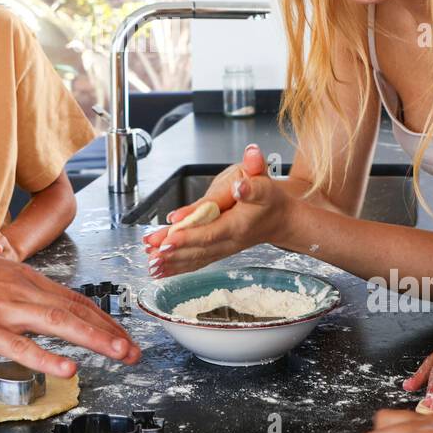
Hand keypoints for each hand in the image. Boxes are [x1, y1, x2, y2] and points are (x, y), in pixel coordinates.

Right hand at [0, 255, 142, 377]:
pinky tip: (68, 368)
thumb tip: (39, 305)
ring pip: (59, 323)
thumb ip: (17, 291)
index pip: (72, 298)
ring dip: (94, 339)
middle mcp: (20, 289)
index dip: (101, 318)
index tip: (121, 333)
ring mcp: (4, 309)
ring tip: (119, 354)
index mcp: (22, 277)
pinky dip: (47, 357)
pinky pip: (21, 346)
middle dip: (109, 331)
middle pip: (75, 310)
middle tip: (134, 350)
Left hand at [142, 144, 289, 277]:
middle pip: (197, 249)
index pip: (210, 232)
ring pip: (194, 258)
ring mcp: (223, 248)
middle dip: (172, 252)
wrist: (281, 219)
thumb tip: (249, 162)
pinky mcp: (218, 250)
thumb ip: (253, 175)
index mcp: (238, 225)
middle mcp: (229, 241)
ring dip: (171, 263)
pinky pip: (196, 261)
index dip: (188, 236)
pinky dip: (178, 266)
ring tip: (151, 265)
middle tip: (151, 253)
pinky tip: (161, 270)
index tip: (169, 238)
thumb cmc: (270, 199)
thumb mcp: (264, 181)